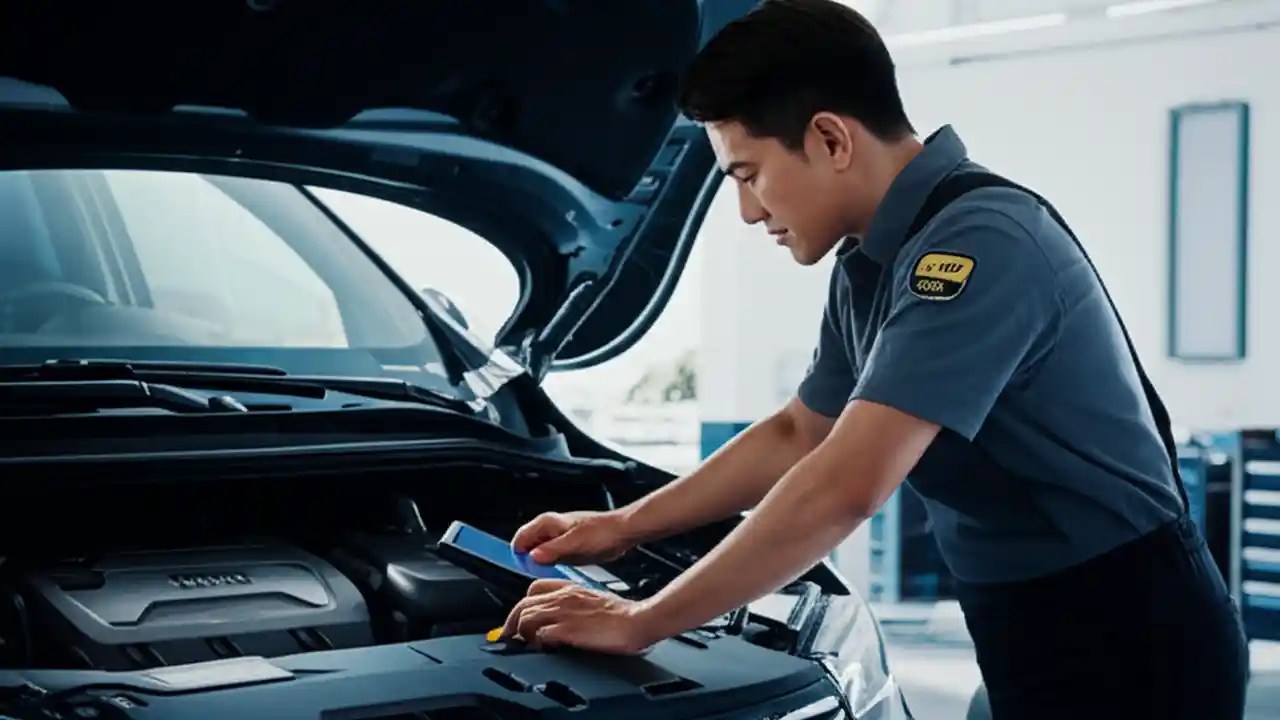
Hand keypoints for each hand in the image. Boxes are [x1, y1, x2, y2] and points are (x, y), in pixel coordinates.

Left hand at [501, 579, 658, 654]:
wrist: (637, 620)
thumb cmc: (622, 615)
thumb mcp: (594, 600)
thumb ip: (574, 604)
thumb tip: (561, 618)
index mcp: (570, 588)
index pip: (534, 588)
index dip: (524, 604)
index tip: (521, 617)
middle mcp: (563, 597)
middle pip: (523, 604)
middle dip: (512, 622)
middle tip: (510, 636)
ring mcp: (564, 612)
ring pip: (526, 618)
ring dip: (523, 633)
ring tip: (529, 644)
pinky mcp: (568, 629)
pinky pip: (540, 634)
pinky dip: (537, 643)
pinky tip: (544, 648)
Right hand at [511, 510, 634, 564]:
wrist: (621, 532)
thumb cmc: (601, 533)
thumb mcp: (575, 543)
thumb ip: (552, 550)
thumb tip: (532, 557)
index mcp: (547, 522)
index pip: (520, 538)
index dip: (518, 554)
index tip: (523, 569)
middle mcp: (549, 528)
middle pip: (528, 546)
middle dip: (530, 561)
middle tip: (541, 573)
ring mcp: (557, 537)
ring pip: (540, 553)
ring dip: (543, 564)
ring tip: (554, 571)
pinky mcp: (566, 546)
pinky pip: (552, 557)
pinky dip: (553, 565)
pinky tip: (563, 571)